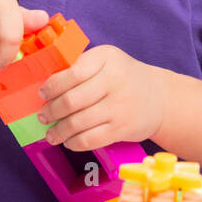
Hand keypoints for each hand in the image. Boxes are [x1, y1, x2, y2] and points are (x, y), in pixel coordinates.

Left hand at [36, 45, 167, 150]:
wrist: (159, 98)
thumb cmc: (124, 78)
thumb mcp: (107, 61)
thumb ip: (80, 67)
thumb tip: (45, 84)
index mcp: (107, 58)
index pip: (73, 73)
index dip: (52, 86)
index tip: (42, 93)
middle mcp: (114, 81)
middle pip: (72, 100)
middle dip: (51, 111)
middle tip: (43, 115)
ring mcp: (119, 106)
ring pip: (78, 123)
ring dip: (58, 131)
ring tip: (51, 133)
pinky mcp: (122, 129)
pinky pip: (90, 140)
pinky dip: (74, 143)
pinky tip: (68, 141)